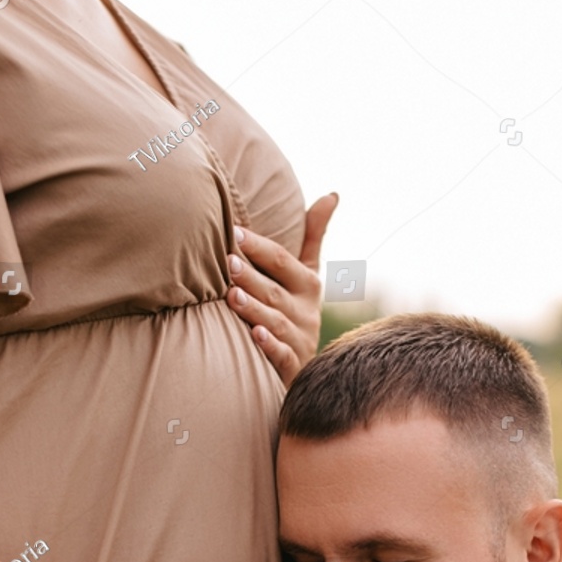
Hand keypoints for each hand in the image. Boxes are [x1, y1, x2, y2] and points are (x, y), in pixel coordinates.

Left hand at [226, 193, 338, 384]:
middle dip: (252, 276)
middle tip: (227, 261)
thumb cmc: (296, 311)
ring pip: (275, 322)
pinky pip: (282, 355)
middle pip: (275, 291)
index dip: (260, 248)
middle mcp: (306, 313)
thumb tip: (333, 194)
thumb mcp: (308, 275)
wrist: (303, 367)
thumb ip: (314, 235)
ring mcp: (299, 340)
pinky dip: (269, 345)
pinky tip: (254, 335)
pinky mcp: (293, 367)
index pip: (283, 262)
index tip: (235, 232)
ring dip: (254, 309)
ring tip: (231, 296)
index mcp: (308, 286)